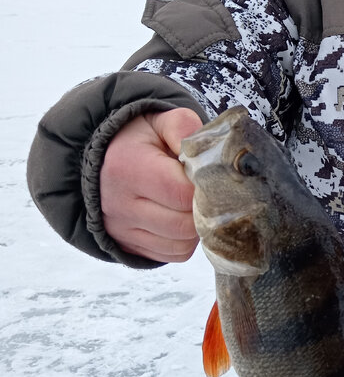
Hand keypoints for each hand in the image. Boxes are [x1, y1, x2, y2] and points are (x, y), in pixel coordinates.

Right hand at [99, 107, 203, 261]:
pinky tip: (182, 218)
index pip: (181, 193)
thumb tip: (207, 153)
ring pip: (181, 244)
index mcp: (127, 168)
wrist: (99, 160)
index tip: (210, 175)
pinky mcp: (128, 246)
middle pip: (184, 224)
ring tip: (194, 204)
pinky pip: (172, 255)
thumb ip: (184, 129)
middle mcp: (119, 205)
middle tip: (207, 192)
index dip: (205, 186)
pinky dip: (186, 241)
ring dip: (198, 228)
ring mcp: (122, 230)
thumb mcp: (159, 121)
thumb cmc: (137, 140)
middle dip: (205, 209)